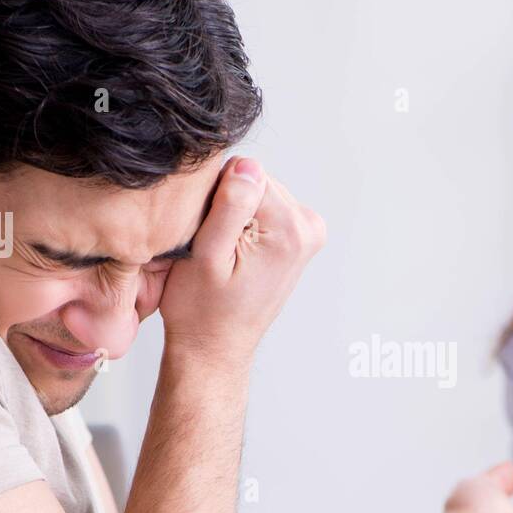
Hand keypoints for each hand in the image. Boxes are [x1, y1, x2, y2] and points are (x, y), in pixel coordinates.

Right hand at [159, 157, 325, 365]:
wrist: (214, 346)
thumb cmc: (203, 310)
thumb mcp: (206, 255)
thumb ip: (229, 207)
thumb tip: (248, 166)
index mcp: (291, 230)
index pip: (243, 174)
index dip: (215, 199)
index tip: (208, 234)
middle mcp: (308, 227)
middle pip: (254, 181)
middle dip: (226, 206)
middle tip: (213, 247)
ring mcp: (307, 232)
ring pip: (256, 193)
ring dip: (232, 215)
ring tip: (223, 254)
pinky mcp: (297, 237)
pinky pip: (261, 208)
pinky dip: (242, 223)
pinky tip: (234, 253)